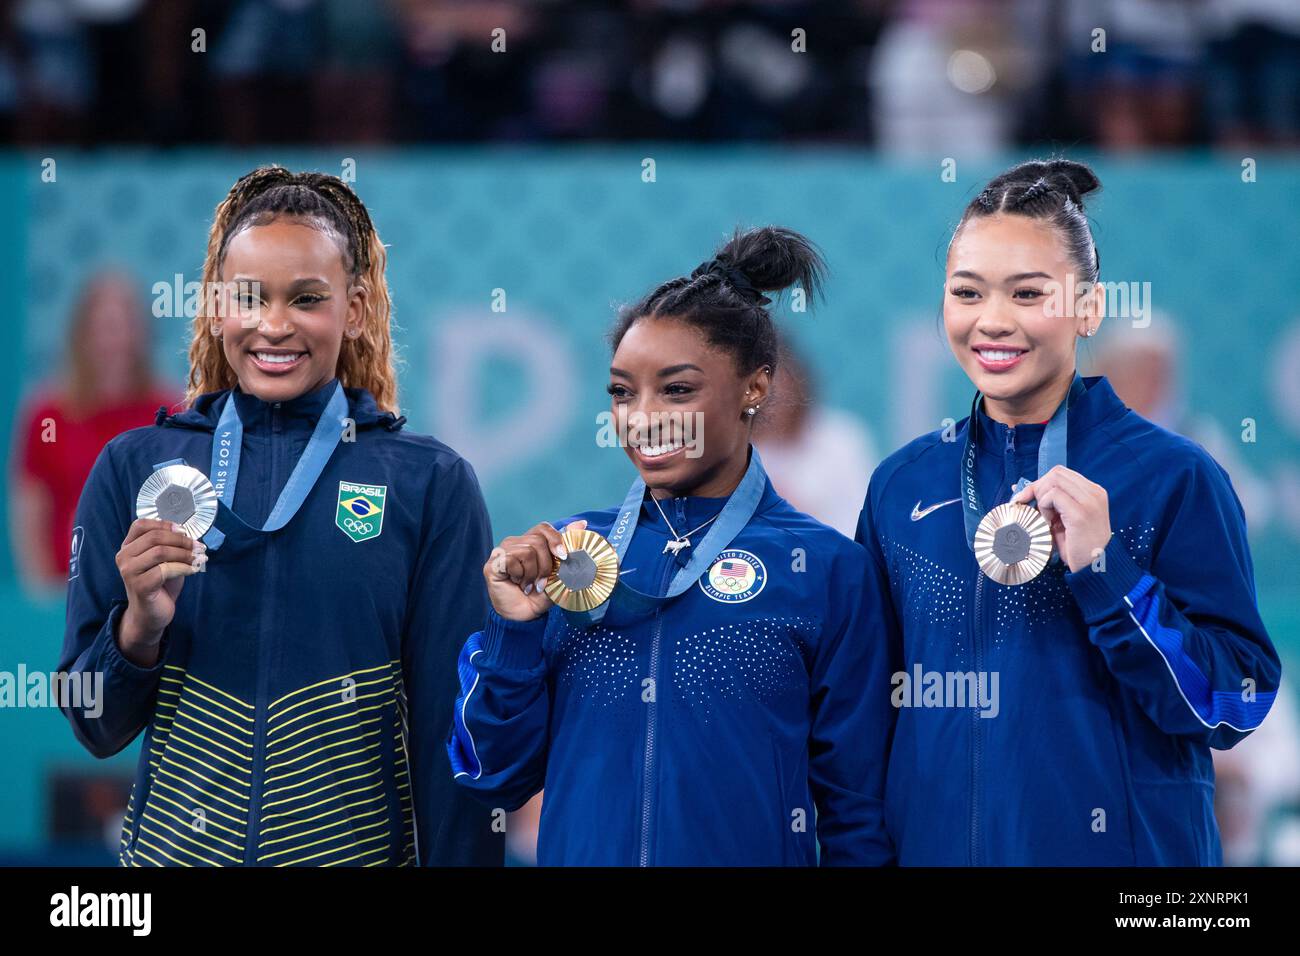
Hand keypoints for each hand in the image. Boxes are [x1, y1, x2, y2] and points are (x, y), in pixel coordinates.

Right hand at [116, 519, 205, 654]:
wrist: (151, 614)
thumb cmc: (159, 585)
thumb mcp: (164, 560)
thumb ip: (169, 545)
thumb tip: (188, 534)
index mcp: (128, 547)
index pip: (141, 525)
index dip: (165, 525)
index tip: (184, 531)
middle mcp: (124, 557)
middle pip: (154, 537)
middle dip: (181, 540)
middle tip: (198, 547)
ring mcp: (129, 572)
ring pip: (160, 552)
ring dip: (184, 554)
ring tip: (198, 558)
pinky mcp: (139, 586)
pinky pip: (165, 570)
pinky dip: (183, 567)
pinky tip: (192, 570)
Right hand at [484, 520, 586, 621]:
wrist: (524, 616)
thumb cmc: (539, 595)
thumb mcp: (558, 573)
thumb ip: (566, 549)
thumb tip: (582, 523)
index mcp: (529, 543)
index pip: (543, 528)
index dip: (555, 539)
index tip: (564, 556)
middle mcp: (514, 543)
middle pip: (538, 540)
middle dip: (546, 565)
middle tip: (542, 582)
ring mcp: (501, 552)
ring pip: (527, 551)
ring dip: (533, 574)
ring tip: (529, 585)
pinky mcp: (493, 563)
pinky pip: (512, 560)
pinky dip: (520, 576)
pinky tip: (518, 584)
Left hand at [1010, 466, 1110, 572]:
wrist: (1093, 567)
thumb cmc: (1076, 546)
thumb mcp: (1063, 518)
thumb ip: (1050, 502)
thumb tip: (1020, 489)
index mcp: (1093, 492)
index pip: (1061, 473)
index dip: (1041, 483)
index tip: (1028, 498)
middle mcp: (1094, 493)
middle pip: (1056, 473)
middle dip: (1038, 488)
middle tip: (1034, 508)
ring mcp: (1090, 501)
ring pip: (1054, 481)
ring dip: (1042, 499)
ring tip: (1046, 519)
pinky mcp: (1081, 513)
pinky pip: (1053, 496)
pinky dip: (1044, 507)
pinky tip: (1048, 523)